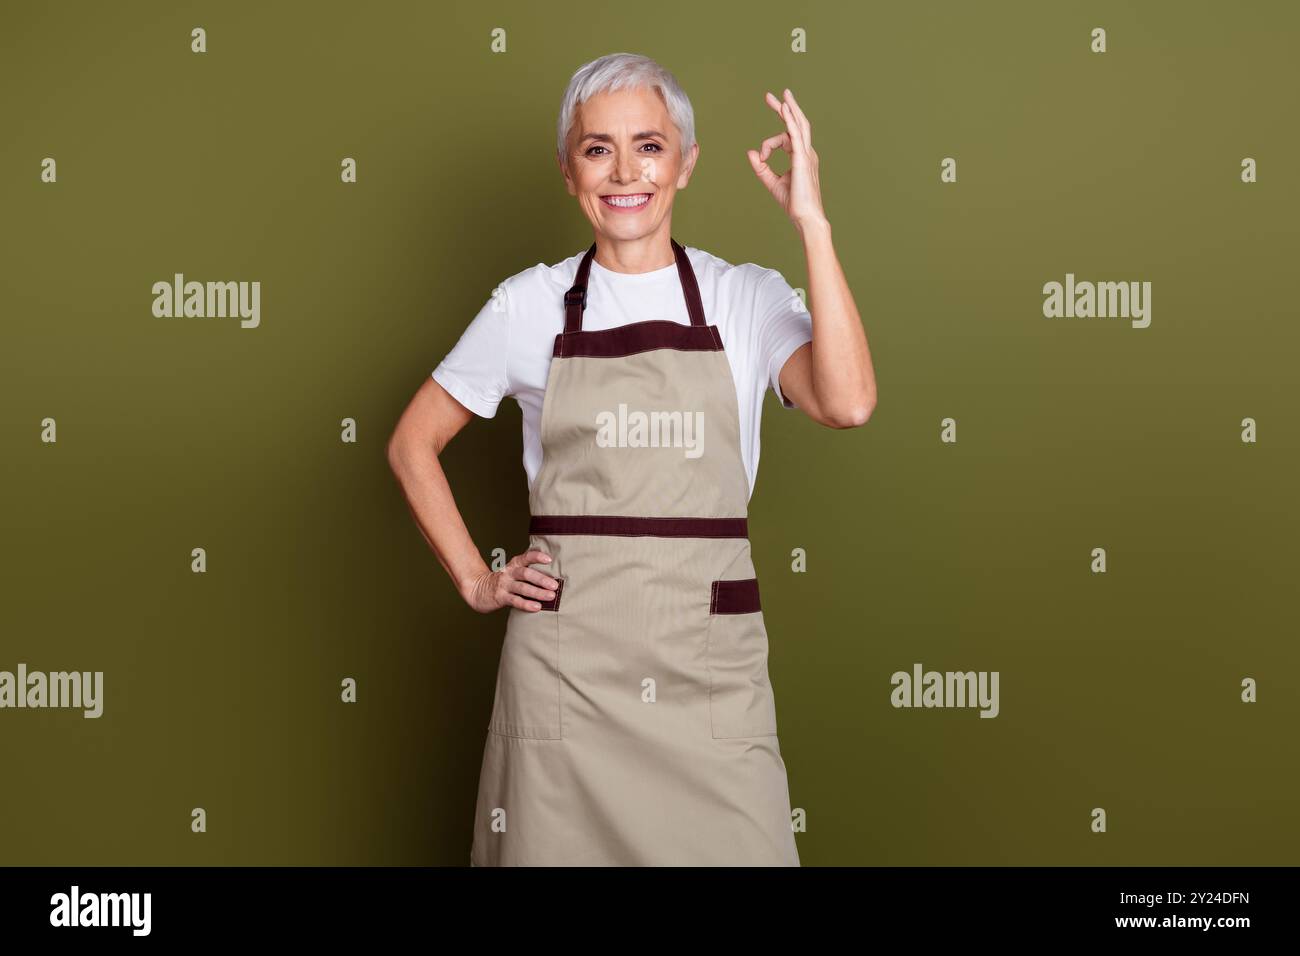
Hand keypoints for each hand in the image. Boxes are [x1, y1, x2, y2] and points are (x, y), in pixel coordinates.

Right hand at [462, 549, 558, 612]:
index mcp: (513, 565)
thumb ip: (528, 571)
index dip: (537, 557)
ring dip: (537, 592)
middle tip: (555, 585)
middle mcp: (509, 573)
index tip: (549, 559)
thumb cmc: (502, 582)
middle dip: (541, 579)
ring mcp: (504, 585)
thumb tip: (553, 575)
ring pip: (522, 588)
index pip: (525, 557)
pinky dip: (526, 604)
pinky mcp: (500, 597)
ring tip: (550, 596)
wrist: (476, 590)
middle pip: (526, 573)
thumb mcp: (512, 572)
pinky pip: (515, 601)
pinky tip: (537, 607)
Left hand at [746, 88, 828, 231]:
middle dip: (784, 108)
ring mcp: (806, 154)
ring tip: (781, 95)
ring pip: (798, 125)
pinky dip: (790, 120)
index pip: (784, 139)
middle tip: (771, 96)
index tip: (760, 157)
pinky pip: (796, 134)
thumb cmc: (794, 203)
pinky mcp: (802, 159)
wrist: (805, 217)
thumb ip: (761, 168)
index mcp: (801, 157)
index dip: (768, 145)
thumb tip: (751, 152)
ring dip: (788, 108)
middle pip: (796, 123)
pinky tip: (784, 109)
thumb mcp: (772, 183)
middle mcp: (806, 153)